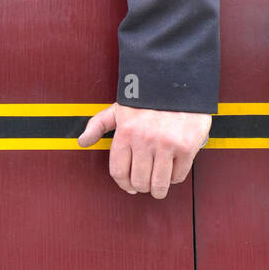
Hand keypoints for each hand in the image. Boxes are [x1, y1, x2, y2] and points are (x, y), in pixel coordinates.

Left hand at [77, 104, 211, 197]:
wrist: (177, 80)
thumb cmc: (148, 95)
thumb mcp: (119, 107)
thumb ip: (98, 124)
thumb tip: (82, 142)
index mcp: (126, 131)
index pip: (118, 171)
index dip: (123, 183)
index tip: (129, 186)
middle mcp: (145, 140)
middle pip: (139, 181)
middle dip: (141, 187)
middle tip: (145, 184)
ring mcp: (166, 144)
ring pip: (158, 184)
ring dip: (157, 189)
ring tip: (158, 185)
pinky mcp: (186, 147)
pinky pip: (178, 175)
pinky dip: (174, 177)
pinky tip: (172, 170)